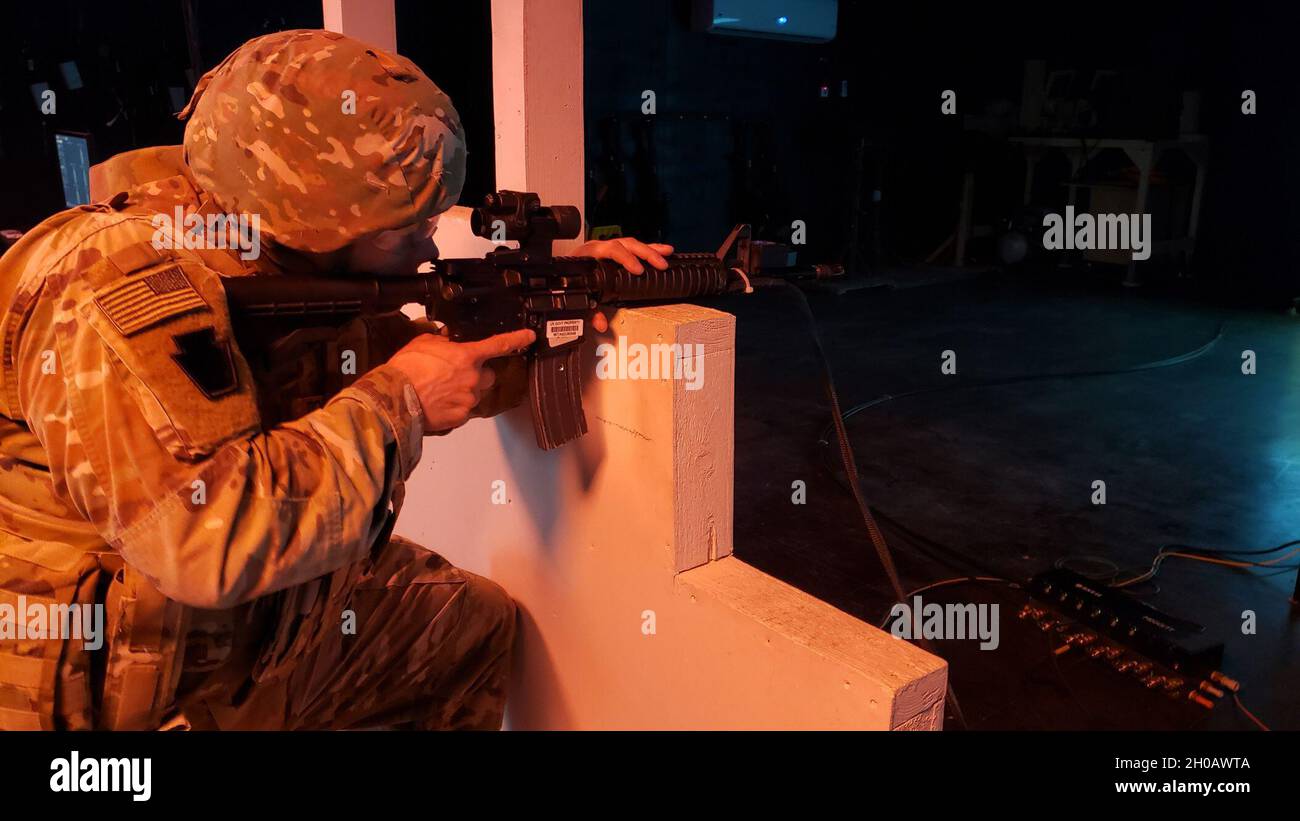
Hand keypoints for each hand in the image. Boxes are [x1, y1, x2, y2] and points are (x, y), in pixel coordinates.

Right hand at [387, 329, 535, 432]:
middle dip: (477, 375)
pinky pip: (464, 410)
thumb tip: (447, 344)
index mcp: (467, 356)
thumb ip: (442, 343)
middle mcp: (473, 378)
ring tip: (440, 390)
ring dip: (464, 391)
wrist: (394, 399)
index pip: (499, 345)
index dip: (517, 339)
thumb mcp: (423, 343)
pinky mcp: (461, 417)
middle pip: (488, 376)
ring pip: (475, 394)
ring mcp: (469, 399)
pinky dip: (454, 407)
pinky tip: (438, 403)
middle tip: (455, 375)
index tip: (529, 337)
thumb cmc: (406, 371)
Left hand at [572, 237, 673, 331]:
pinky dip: (647, 249)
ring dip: (650, 249)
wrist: (560, 275)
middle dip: (645, 253)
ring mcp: (607, 248)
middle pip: (626, 244)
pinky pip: (633, 247)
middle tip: (659, 264)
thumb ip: (590, 311)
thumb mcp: (579, 297)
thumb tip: (601, 322)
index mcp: (590, 254)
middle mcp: (599, 248)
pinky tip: (660, 251)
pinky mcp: (614, 251)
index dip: (626, 258)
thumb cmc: (570, 280)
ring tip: (665, 253)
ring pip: (631, 243)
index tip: (637, 269)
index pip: (611, 250)